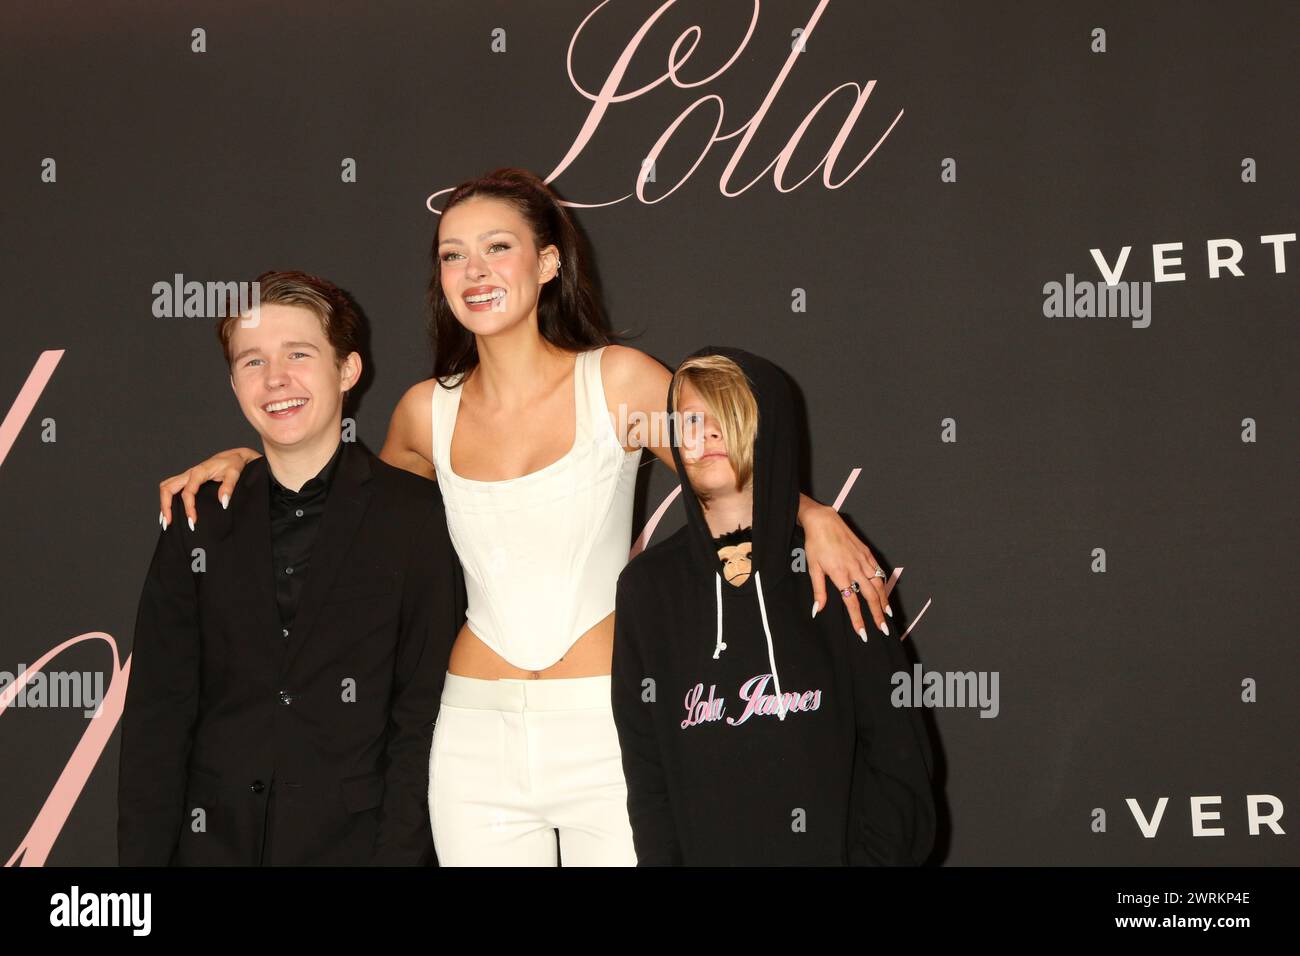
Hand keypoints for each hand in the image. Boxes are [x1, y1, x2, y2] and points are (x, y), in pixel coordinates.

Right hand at [158, 448, 260, 529]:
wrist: (234, 455)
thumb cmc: (233, 463)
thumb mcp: (234, 473)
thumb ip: (228, 487)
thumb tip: (223, 503)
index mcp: (199, 472)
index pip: (187, 492)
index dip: (188, 508)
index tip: (192, 521)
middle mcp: (189, 473)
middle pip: (168, 488)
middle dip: (166, 506)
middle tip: (168, 523)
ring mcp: (187, 475)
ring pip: (167, 486)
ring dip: (163, 502)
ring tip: (165, 520)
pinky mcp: (188, 478)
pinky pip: (172, 487)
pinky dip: (167, 498)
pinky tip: (169, 510)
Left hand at [801, 502, 891, 638]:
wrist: (823, 521)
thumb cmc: (816, 544)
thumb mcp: (813, 568)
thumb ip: (818, 591)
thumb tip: (817, 610)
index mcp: (840, 574)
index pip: (852, 603)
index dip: (858, 620)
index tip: (864, 633)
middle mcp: (855, 568)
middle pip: (870, 596)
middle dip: (878, 614)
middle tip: (884, 629)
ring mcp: (862, 559)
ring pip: (878, 584)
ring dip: (884, 600)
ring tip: (888, 614)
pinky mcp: (866, 552)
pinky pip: (878, 570)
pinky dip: (883, 583)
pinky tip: (885, 591)